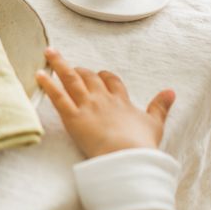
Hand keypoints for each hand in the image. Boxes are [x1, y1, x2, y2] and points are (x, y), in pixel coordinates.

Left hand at [36, 47, 174, 158]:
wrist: (127, 156)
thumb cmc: (141, 144)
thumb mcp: (155, 123)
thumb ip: (160, 106)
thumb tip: (171, 91)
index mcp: (121, 101)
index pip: (111, 81)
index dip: (103, 77)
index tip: (99, 75)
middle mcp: (102, 99)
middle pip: (89, 77)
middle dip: (80, 70)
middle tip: (71, 67)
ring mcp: (87, 106)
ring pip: (71, 79)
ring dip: (59, 64)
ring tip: (49, 53)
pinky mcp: (72, 117)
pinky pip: (57, 96)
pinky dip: (47, 84)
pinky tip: (39, 74)